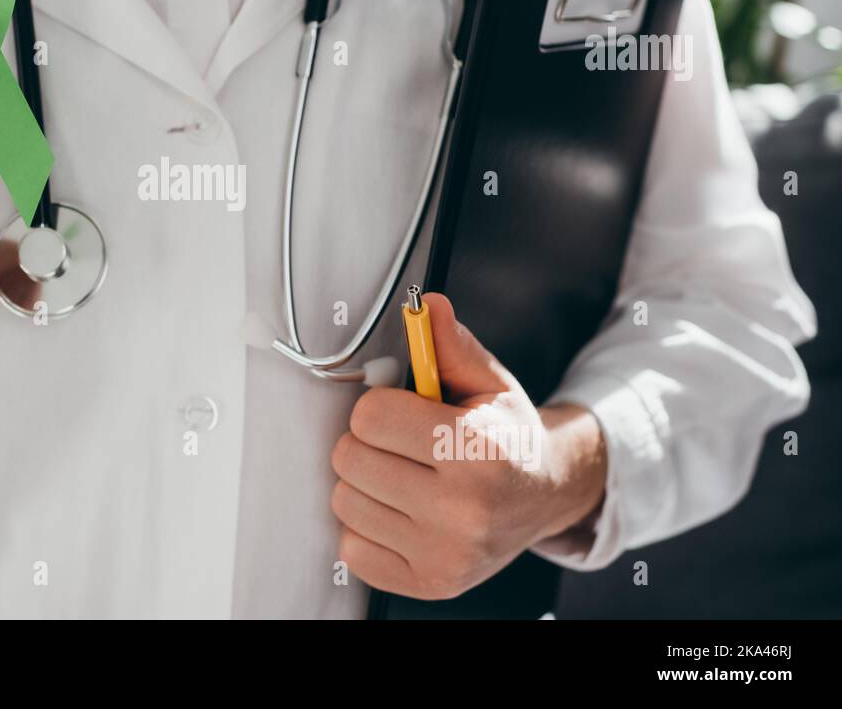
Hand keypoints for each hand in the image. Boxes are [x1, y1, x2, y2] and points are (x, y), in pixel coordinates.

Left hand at [330, 292, 606, 599]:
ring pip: (345, 502)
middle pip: (350, 459)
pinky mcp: (429, 584)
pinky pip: (351, 548)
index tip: (404, 413)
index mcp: (478, 451)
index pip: (370, 418)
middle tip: (402, 445)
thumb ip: (450, 344)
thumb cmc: (508, 436)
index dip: (379, 408)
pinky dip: (368, 528)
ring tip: (403, 477)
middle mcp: (464, 510)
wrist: (546, 496)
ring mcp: (446, 554)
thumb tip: (426, 306)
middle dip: (368, 443)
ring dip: (364, 485)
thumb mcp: (489, 382)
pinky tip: (402, 512)